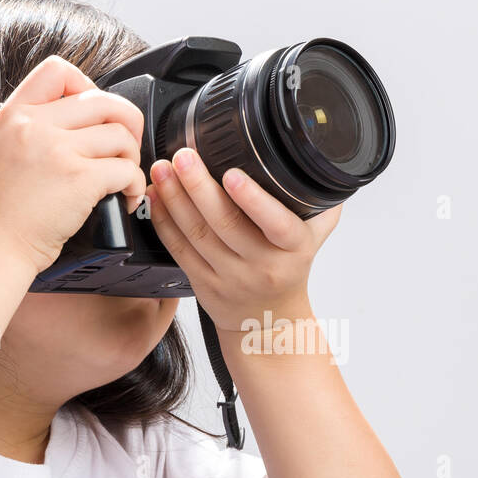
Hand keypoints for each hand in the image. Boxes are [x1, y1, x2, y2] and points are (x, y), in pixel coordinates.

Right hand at [0, 55, 146, 273]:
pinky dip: (135, 186)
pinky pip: (127, 169)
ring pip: (121, 135)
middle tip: (124, 148)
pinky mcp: (80, 179)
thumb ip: (21, 129)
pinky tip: (125, 198)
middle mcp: (36, 125)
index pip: (58, 70)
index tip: (93, 113)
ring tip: (122, 179)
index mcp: (15, 114)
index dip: (87, 85)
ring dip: (131, 158)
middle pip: (104, 100)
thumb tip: (57, 117)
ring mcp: (58, 151)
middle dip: (126, 123)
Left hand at [145, 148, 341, 330]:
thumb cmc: (289, 270)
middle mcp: (261, 265)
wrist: (269, 321)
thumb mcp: (315, 238)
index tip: (232, 173)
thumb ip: (319, 202)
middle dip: (200, 186)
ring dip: (175, 199)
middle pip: (226, 224)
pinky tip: (157, 197)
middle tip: (183, 156)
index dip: (252, 199)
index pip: (275, 223)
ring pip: (198, 235)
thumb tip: (321, 161)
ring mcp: (229, 277)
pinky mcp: (202, 283)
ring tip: (162, 169)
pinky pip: (179, 250)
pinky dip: (164, 221)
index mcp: (293, 248)